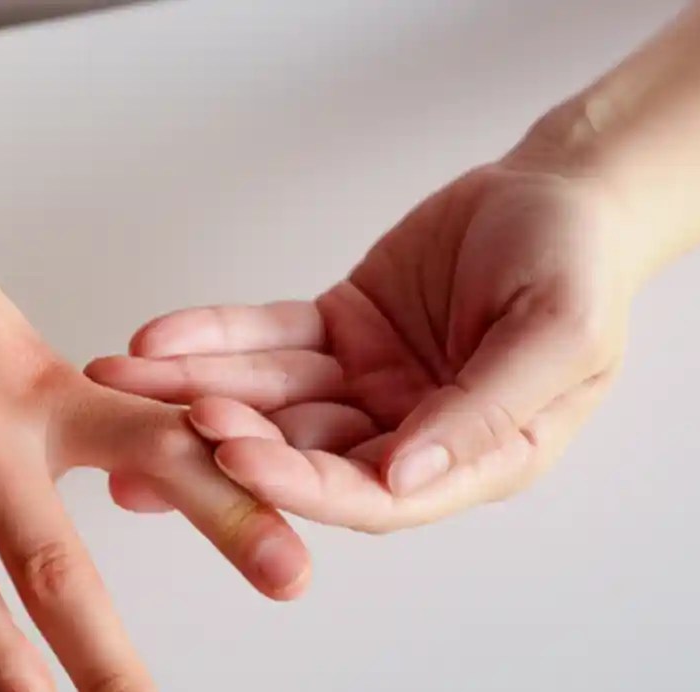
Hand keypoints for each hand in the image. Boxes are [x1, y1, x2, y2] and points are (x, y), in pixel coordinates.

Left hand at [88, 159, 637, 533]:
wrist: (557, 192)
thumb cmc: (577, 263)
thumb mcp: (558, 336)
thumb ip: (485, 412)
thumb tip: (403, 479)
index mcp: (470, 456)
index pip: (372, 491)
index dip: (300, 482)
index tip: (234, 458)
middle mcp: (406, 431)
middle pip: (301, 450)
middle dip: (224, 438)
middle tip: (153, 424)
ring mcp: (364, 384)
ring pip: (265, 396)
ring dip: (191, 389)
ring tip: (122, 378)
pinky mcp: (333, 332)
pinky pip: (263, 337)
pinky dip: (211, 337)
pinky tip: (153, 339)